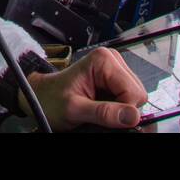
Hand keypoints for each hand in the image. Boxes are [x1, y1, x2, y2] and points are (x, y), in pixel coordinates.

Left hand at [17, 49, 147, 130]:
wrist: (42, 97)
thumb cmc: (52, 100)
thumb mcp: (75, 109)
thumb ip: (104, 113)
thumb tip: (132, 116)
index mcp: (104, 60)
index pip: (134, 92)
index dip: (125, 110)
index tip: (107, 119)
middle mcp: (112, 60)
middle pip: (137, 93)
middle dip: (122, 109)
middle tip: (99, 114)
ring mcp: (114, 69)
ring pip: (134, 97)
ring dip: (120, 109)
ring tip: (98, 109)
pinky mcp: (113, 79)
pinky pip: (127, 98)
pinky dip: (117, 107)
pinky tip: (102, 107)